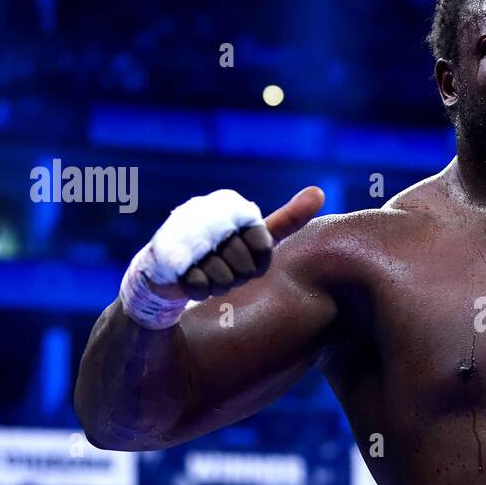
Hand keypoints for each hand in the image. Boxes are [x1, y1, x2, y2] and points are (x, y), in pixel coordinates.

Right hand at [146, 186, 324, 301]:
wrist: (165, 268)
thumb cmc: (217, 251)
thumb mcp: (253, 235)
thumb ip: (285, 219)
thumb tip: (320, 193)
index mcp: (229, 204)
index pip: (264, 245)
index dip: (258, 262)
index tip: (244, 258)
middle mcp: (206, 212)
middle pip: (245, 266)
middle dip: (236, 276)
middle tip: (221, 268)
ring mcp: (183, 233)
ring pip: (223, 279)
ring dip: (217, 285)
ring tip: (205, 272)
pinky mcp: (167, 257)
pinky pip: (200, 288)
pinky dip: (199, 291)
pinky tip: (191, 281)